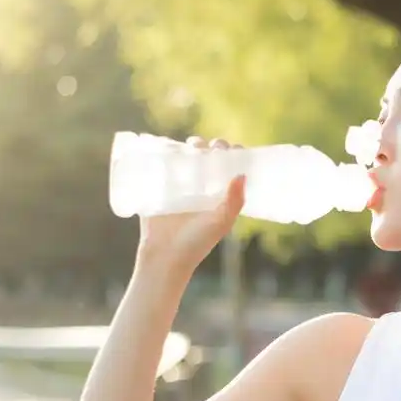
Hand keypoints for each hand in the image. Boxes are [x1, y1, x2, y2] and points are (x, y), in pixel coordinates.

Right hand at [135, 136, 245, 274]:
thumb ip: (234, 202)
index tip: (231, 149)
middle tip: (209, 148)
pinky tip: (167, 144)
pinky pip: (161, 163)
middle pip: (207, 157)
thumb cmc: (197, 242)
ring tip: (191, 147)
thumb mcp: (221, 222)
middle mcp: (200, 187)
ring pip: (186, 156)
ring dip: (189, 145)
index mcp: (218, 194)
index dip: (231, 154)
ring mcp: (178, 185)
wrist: (164, 256)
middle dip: (210, 146)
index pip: (228, 167)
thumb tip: (242, 174)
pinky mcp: (158, 186)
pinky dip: (164, 149)